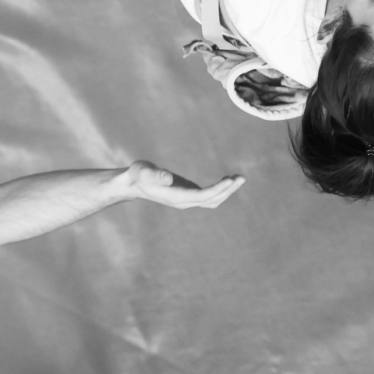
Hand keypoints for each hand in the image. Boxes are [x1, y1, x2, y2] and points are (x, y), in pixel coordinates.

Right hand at [117, 161, 244, 209]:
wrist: (132, 184)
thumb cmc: (138, 175)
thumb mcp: (143, 171)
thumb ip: (155, 174)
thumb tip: (168, 178)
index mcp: (176, 197)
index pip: (202, 196)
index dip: (217, 190)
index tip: (230, 180)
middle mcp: (183, 202)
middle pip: (211, 200)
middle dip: (227, 191)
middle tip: (241, 178)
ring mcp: (186, 201)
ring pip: (212, 201)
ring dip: (226, 192)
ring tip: (238, 179)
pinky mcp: (188, 196)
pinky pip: (209, 197)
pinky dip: (220, 191)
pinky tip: (226, 181)